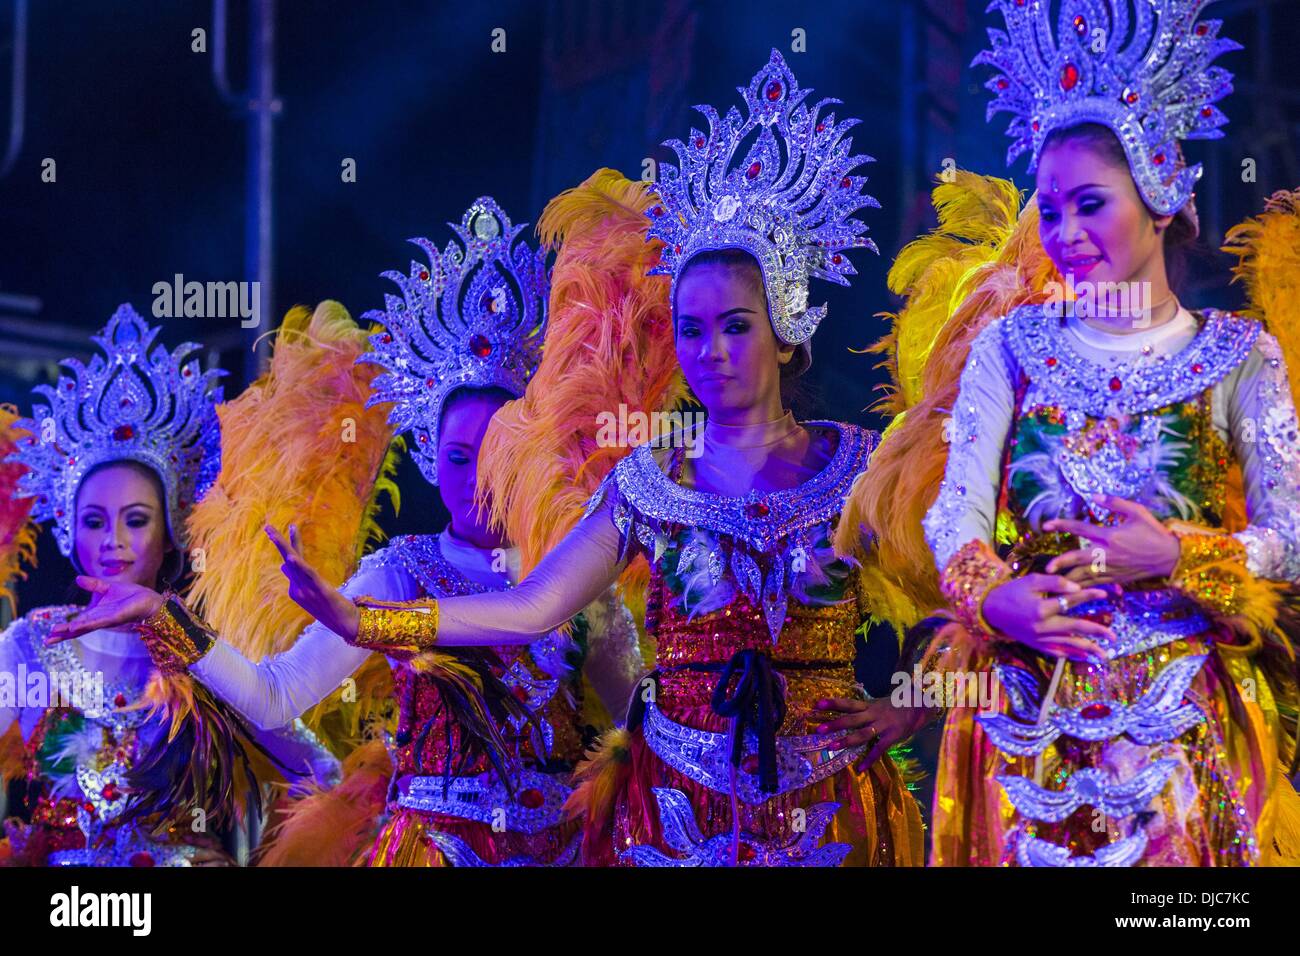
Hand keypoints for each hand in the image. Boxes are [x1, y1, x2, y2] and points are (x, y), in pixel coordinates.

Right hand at [46, 578, 163, 643]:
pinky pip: (98, 621)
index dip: (64, 628)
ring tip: (57, 634)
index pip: (76, 623)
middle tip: (47, 641)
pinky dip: (87, 624)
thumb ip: (93, 585)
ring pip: (85, 627)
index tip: (49, 634)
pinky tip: (76, 626)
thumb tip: (77, 579)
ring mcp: (106, 620)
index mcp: (95, 613)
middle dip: (63, 634)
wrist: (148, 598)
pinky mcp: (115, 618)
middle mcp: (98, 619)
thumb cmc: (129, 595)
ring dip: (71, 630)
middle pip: (77, 629)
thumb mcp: (106, 588)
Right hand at [265, 523, 359, 640]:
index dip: (292, 543)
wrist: (344, 624)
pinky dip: (299, 567)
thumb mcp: (312, 592)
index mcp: (296, 587)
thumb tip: (284, 565)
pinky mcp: (320, 592)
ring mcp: (307, 591)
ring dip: (285, 550)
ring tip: (275, 535)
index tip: (292, 526)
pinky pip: (308, 577)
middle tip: (268, 527)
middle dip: (279, 543)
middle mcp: (298, 588)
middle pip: (288, 561)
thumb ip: (299, 579)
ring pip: (295, 566)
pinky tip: (291, 558)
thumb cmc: (330, 608)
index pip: (293, 561)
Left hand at [813, 696, 930, 771]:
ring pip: (862, 733)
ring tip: (832, 746)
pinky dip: (869, 759)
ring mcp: (883, 726)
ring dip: (846, 740)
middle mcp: (874, 714)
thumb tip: (845, 710)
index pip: (848, 703)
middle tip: (818, 730)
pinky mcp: (892, 737)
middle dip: (834, 724)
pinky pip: (879, 749)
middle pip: (851, 719)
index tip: (817, 704)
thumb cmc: (897, 705)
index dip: (833, 703)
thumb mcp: (879, 702)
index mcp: (869, 705)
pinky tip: (860, 768)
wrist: (920, 705)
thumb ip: (865, 708)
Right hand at [981, 573, 1111, 660]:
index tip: (1105, 593)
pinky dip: (1070, 655)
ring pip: (1068, 644)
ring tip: (1105, 654)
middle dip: (1097, 632)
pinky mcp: (1035, 644)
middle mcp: (1042, 626)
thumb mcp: (1030, 580)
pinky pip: (1056, 652)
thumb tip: (1077, 587)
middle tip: (1114, 637)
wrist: (989, 609)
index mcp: (1041, 608)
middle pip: (1075, 629)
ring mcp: (1038, 638)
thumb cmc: (1011, 591)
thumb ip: (1054, 582)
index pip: (1071, 601)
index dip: (1089, 595)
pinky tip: (1083, 657)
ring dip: (1088, 649)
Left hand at [1043, 494, 1179, 584]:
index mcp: (1111, 536)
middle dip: (1059, 564)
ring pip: (1084, 576)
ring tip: (1054, 583)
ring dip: (1068, 580)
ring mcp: (1112, 568)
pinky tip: (1074, 590)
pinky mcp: (1117, 579)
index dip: (1061, 525)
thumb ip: (1115, 502)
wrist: (1171, 556)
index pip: (1080, 528)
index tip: (1045, 525)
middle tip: (1046, 569)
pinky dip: (1084, 587)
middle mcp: (1108, 554)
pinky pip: (1096, 584)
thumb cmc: (1154, 532)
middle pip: (1077, 559)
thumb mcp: (1137, 512)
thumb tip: (1095, 495)